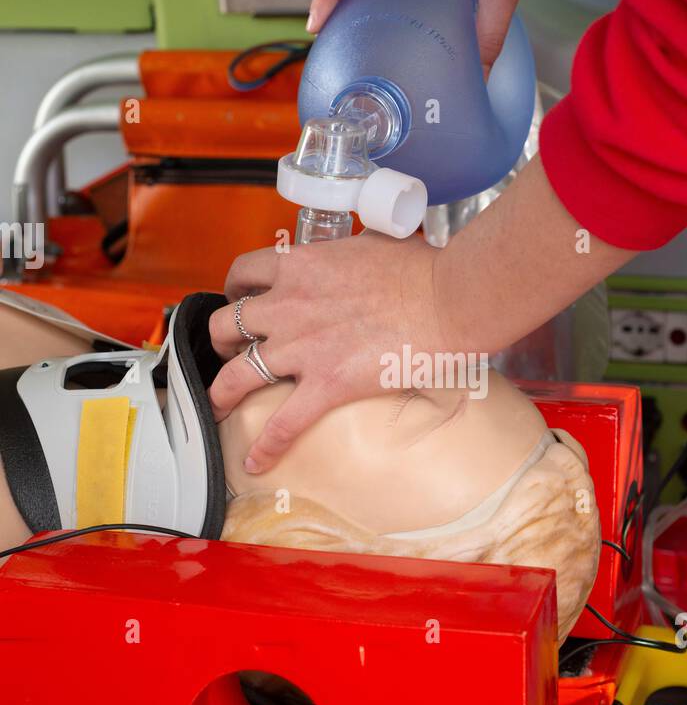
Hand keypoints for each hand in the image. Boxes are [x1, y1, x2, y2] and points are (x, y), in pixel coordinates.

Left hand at [208, 232, 446, 472]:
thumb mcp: (375, 242)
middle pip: (226, 325)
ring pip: (236, 374)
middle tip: (230, 352)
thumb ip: (352, 251)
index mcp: (299, 266)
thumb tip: (361, 252)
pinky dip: (266, 446)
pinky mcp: (326, 385)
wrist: (448, 299)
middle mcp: (288, 305)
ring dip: (222, 393)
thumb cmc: (422, 270)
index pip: (243, 272)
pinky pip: (283, 423)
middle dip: (221, 341)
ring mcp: (302, 348)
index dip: (235, 288)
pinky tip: (256, 462)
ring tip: (219, 408)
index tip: (240, 299)